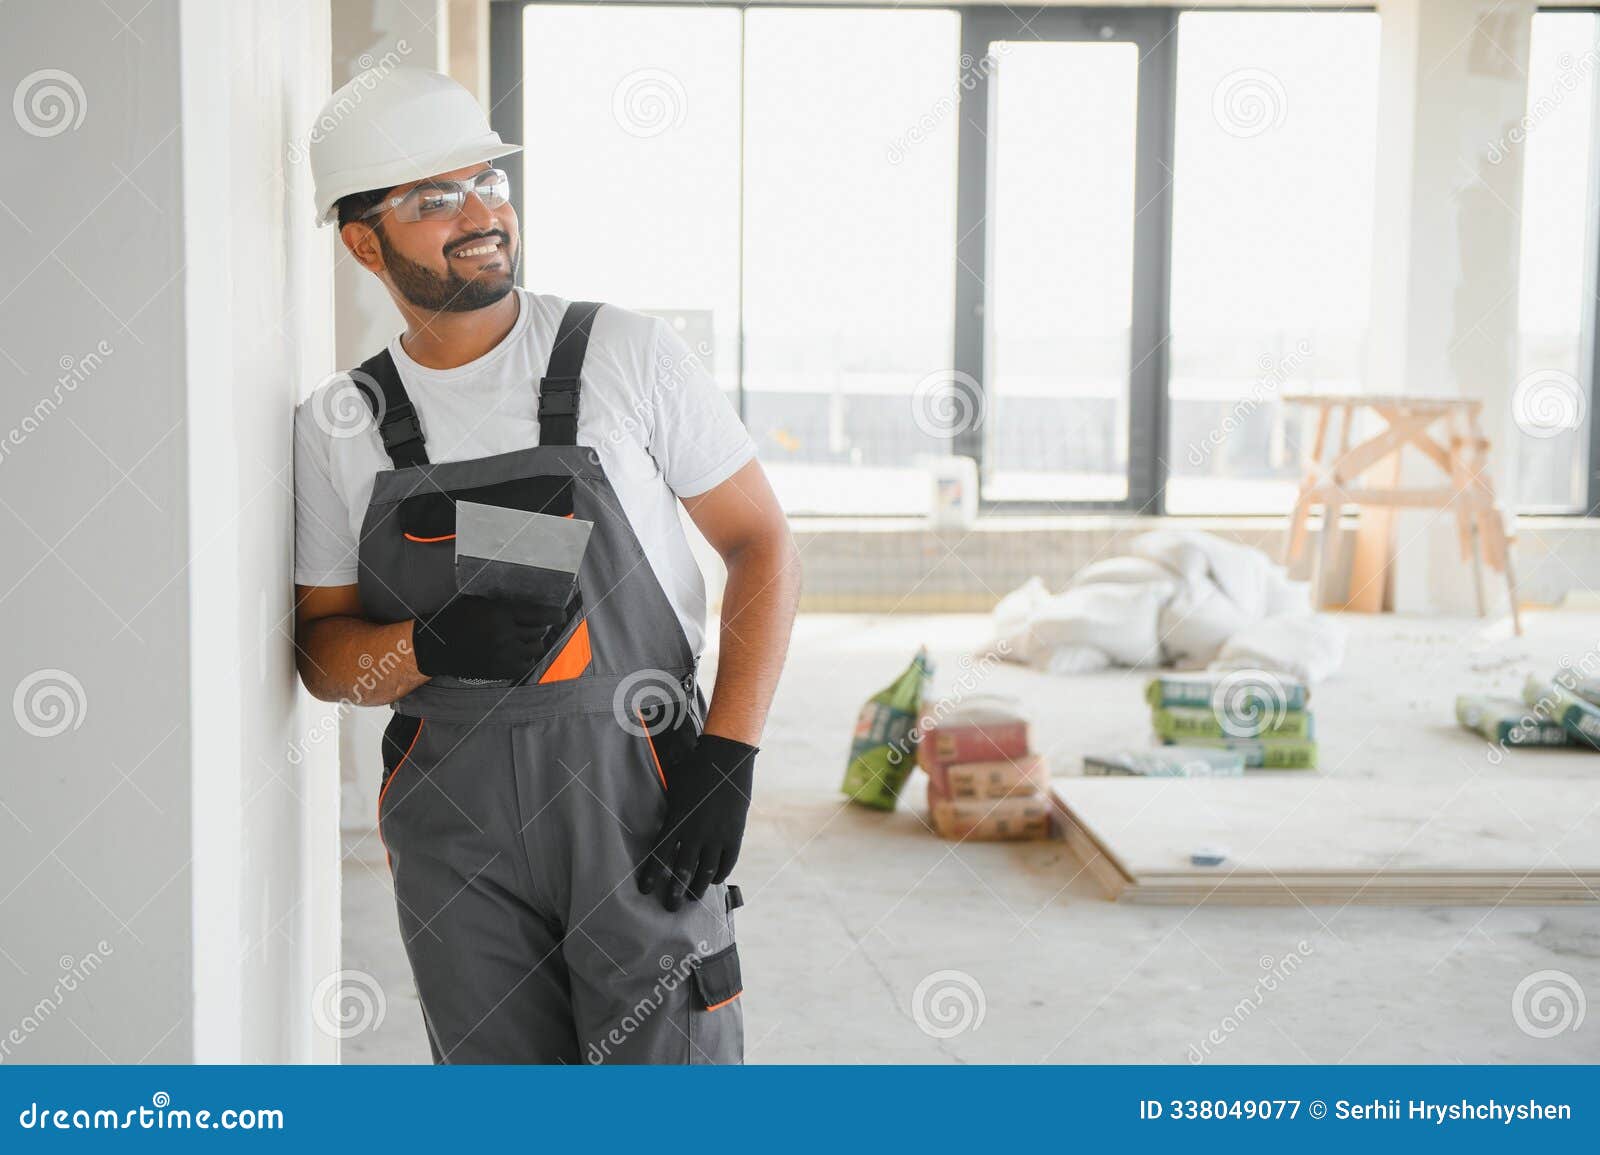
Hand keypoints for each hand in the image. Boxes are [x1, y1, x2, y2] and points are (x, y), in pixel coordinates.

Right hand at [410, 595, 565, 679]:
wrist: (437, 647)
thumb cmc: (455, 619)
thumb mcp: (477, 603)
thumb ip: (501, 605)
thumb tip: (528, 606)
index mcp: (500, 614)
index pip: (538, 614)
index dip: (554, 615)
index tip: (561, 615)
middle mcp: (505, 634)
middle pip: (538, 632)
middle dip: (538, 628)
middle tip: (532, 626)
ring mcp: (504, 654)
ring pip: (534, 649)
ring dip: (533, 643)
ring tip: (523, 640)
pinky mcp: (500, 670)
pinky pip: (525, 665)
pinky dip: (525, 659)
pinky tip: (517, 654)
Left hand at [637, 733, 756, 911]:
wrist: (727, 758)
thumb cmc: (695, 767)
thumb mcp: (674, 788)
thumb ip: (668, 810)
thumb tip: (656, 822)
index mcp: (677, 820)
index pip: (660, 855)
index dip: (652, 875)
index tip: (645, 890)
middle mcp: (696, 832)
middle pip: (683, 871)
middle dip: (675, 892)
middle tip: (670, 906)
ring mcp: (717, 834)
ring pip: (706, 871)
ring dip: (698, 888)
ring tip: (692, 897)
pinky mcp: (734, 834)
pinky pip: (727, 862)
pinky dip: (720, 874)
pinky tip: (714, 880)